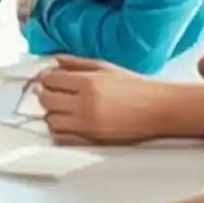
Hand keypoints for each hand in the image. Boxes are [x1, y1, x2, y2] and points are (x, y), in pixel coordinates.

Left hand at [37, 56, 161, 143]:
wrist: (157, 109)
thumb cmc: (136, 87)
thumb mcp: (106, 68)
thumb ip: (77, 63)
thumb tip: (55, 62)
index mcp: (88, 84)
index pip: (51, 81)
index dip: (46, 78)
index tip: (48, 78)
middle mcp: (85, 105)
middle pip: (46, 101)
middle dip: (46, 95)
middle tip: (52, 92)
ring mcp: (87, 126)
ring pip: (51, 121)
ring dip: (52, 113)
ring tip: (62, 108)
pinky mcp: (92, 141)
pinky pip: (62, 138)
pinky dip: (60, 130)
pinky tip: (67, 122)